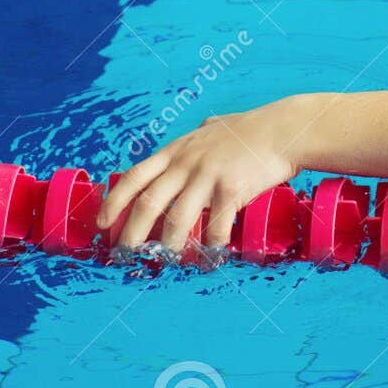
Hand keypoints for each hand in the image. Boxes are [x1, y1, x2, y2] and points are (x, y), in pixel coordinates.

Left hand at [98, 98, 308, 249]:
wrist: (285, 130)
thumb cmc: (253, 128)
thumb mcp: (215, 126)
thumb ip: (202, 132)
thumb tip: (203, 127)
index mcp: (177, 151)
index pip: (135, 177)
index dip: (114, 201)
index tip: (102, 222)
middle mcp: (187, 164)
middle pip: (148, 204)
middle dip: (131, 234)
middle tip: (124, 255)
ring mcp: (208, 176)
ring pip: (177, 220)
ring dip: (169, 246)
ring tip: (166, 261)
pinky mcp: (231, 189)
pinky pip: (215, 227)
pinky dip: (210, 247)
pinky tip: (210, 257)